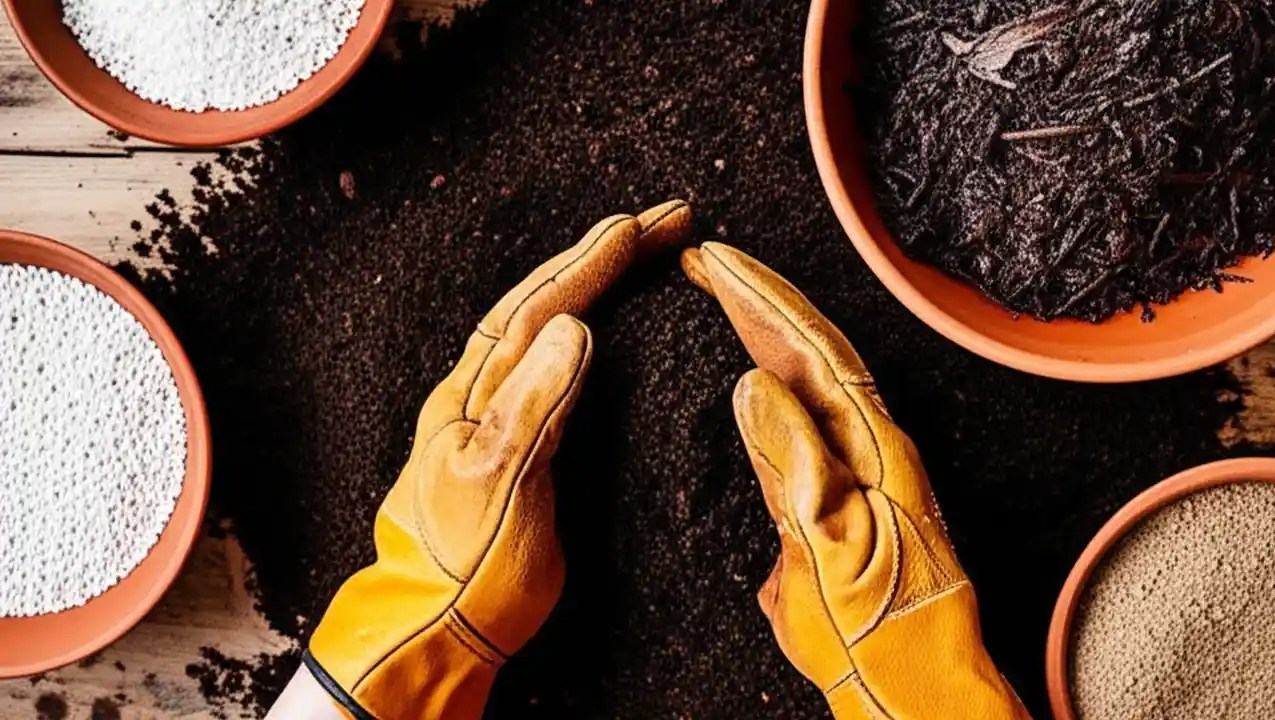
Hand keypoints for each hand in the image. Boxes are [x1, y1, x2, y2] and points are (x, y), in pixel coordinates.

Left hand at [305, 201, 690, 719]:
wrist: (440, 627)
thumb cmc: (466, 564)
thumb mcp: (502, 482)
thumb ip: (536, 403)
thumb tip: (575, 325)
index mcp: (475, 392)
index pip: (541, 307)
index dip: (593, 262)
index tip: (643, 225)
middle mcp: (484, 391)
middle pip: (547, 302)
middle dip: (603, 255)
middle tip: (665, 220)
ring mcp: (498, 415)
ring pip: (548, 327)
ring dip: (594, 282)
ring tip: (640, 248)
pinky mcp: (520, 445)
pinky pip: (554, 366)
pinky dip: (585, 328)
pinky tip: (605, 323)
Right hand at [682, 243, 1028, 719]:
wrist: (915, 692)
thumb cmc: (885, 635)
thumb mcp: (832, 553)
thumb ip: (796, 467)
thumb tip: (754, 384)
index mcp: (873, 449)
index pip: (811, 350)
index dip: (762, 299)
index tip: (716, 262)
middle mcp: (870, 447)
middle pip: (809, 350)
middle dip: (756, 298)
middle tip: (706, 261)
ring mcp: (856, 469)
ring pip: (806, 379)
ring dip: (764, 330)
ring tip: (723, 293)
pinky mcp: (838, 499)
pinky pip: (800, 421)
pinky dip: (770, 382)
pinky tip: (753, 376)